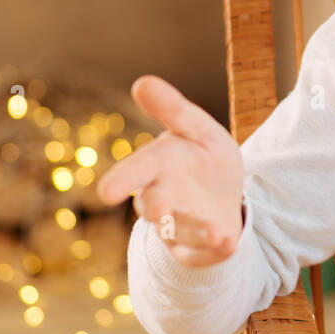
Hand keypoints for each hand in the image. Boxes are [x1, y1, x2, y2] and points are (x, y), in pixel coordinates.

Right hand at [97, 75, 245, 268]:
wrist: (224, 195)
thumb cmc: (203, 155)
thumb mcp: (199, 130)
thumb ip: (174, 110)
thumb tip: (141, 82)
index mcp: (156, 166)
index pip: (136, 170)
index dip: (122, 180)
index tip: (106, 192)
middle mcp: (158, 199)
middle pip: (150, 207)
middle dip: (156, 209)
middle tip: (158, 211)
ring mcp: (174, 227)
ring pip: (177, 232)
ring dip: (194, 230)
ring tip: (217, 231)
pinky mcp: (194, 249)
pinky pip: (200, 252)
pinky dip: (213, 248)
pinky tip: (228, 241)